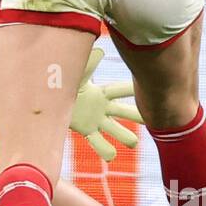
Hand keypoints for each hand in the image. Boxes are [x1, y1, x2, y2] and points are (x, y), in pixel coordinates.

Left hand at [70, 48, 143, 162]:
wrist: (51, 99)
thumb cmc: (67, 83)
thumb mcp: (77, 74)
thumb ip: (88, 65)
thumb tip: (99, 50)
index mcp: (103, 93)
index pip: (121, 90)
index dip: (132, 89)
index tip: (148, 86)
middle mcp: (105, 108)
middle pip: (126, 112)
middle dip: (139, 116)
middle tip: (153, 119)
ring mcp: (98, 122)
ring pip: (118, 131)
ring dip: (126, 137)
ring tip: (133, 142)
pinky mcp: (88, 132)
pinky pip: (99, 143)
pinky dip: (105, 149)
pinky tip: (111, 155)